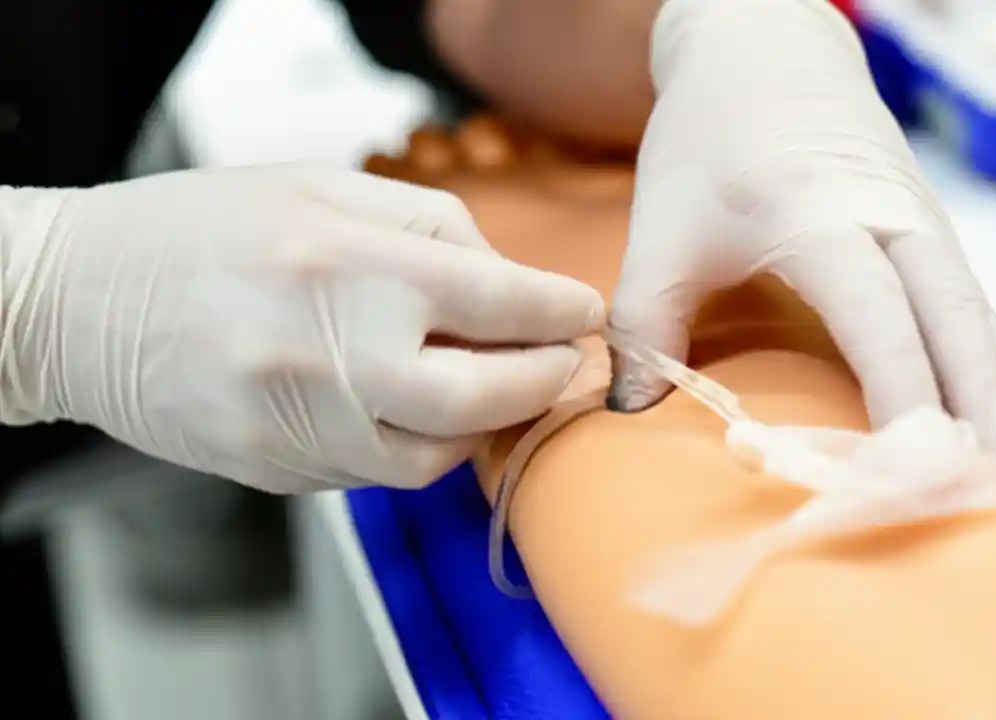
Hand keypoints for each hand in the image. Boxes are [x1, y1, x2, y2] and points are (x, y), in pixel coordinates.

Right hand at [0, 166, 602, 492]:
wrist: (78, 303)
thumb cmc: (203, 229)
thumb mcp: (322, 185)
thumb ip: (430, 226)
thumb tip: (511, 280)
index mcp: (343, 264)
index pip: (495, 299)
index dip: (559, 311)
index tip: (585, 312)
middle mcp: (327, 355)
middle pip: (483, 398)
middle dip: (546, 381)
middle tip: (566, 361)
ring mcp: (298, 426)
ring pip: (438, 455)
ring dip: (487, 424)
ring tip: (498, 385)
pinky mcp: (278, 473)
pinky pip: (380, 473)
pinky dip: (420, 444)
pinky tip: (419, 406)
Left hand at [608, 0, 995, 487]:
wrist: (765, 49)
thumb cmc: (711, 138)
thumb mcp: (661, 226)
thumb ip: (644, 322)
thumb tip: (628, 415)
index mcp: (820, 216)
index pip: (876, 313)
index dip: (903, 388)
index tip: (923, 461)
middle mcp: (894, 220)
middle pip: (956, 320)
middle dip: (987, 409)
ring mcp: (926, 226)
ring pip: (982, 320)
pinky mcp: (936, 236)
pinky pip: (981, 314)